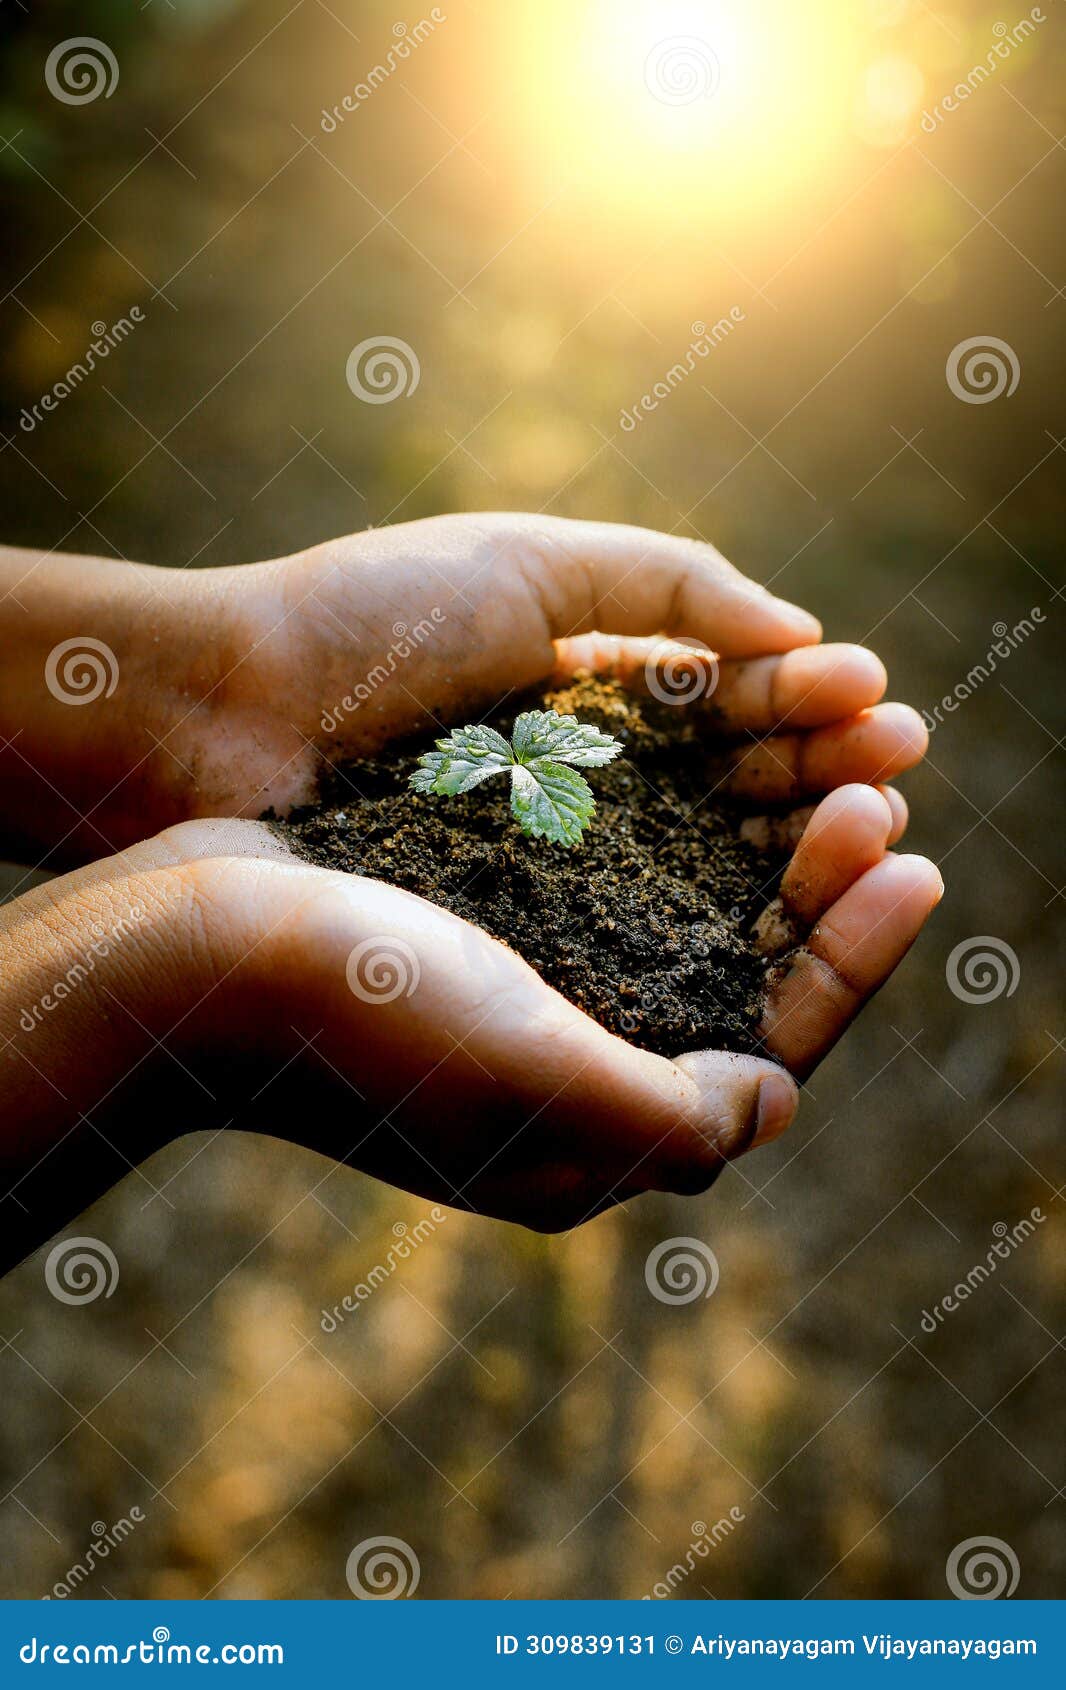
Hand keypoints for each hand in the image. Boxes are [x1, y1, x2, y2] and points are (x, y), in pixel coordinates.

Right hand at [0, 788, 939, 1265]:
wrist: (187, 943)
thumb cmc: (359, 1012)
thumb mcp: (530, 1080)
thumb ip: (668, 1114)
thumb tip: (773, 1103)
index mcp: (588, 1128)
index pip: (767, 1050)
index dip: (854, 962)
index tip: (916, 862)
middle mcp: (565, 1064)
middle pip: (733, 975)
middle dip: (818, 889)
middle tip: (881, 793)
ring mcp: (520, 992)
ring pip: (680, 911)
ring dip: (754, 838)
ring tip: (819, 757)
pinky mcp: (480, 921)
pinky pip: (612, 866)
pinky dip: (670, 814)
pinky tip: (705, 750)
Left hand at [1, 516, 925, 859]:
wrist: (225, 719)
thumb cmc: (367, 626)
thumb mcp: (529, 563)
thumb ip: (670, 585)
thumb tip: (800, 632)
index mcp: (589, 694)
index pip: (727, 705)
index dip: (805, 703)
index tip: (878, 701)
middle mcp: (585, 788)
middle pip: (732, 788)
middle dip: (820, 771)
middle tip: (899, 763)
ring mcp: (556, 868)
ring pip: (701, 864)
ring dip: (793, 843)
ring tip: (872, 821)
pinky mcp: (520, 937)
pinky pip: (635, 931)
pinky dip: (713, 915)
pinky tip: (781, 903)